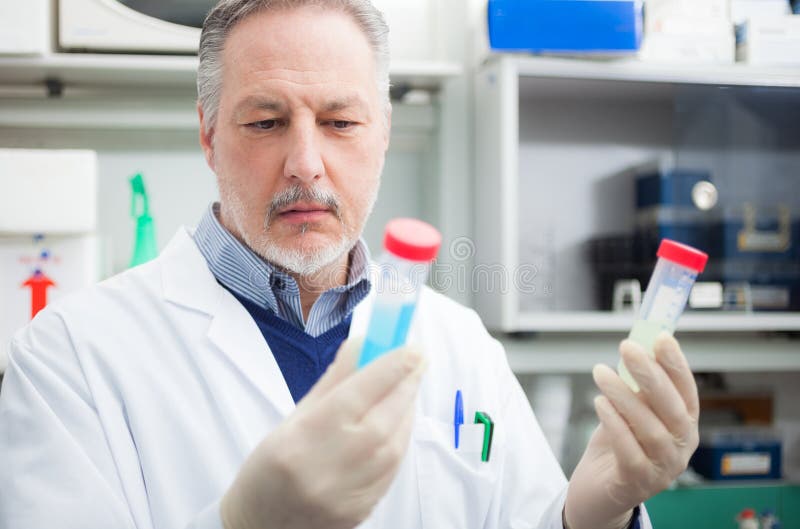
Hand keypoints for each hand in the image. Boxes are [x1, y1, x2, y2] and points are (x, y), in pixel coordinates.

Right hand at [221, 338, 426, 528]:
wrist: (261, 524)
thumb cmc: (270, 466)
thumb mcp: (293, 418)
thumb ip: (333, 381)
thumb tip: (363, 344)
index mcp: (304, 438)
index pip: (356, 395)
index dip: (388, 369)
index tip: (410, 349)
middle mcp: (327, 468)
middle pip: (382, 419)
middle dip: (406, 385)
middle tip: (418, 361)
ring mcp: (347, 494)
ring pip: (394, 446)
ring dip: (407, 412)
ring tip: (408, 388)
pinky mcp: (362, 510)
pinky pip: (392, 470)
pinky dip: (400, 441)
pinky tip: (398, 423)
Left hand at [565, 334, 699, 528]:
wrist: (598, 491)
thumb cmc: (616, 446)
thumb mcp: (629, 411)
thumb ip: (636, 386)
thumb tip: (636, 347)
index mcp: (683, 426)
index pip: (687, 391)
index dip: (676, 364)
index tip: (661, 337)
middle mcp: (680, 448)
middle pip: (673, 409)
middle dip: (652, 374)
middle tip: (628, 347)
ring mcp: (662, 469)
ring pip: (651, 430)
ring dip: (625, 397)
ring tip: (601, 373)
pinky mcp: (638, 483)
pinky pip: (629, 451)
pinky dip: (616, 424)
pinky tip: (600, 403)